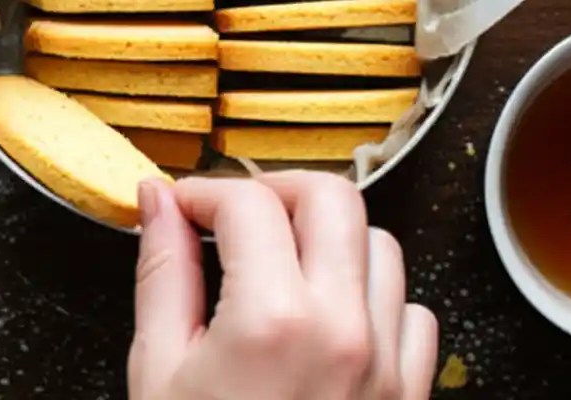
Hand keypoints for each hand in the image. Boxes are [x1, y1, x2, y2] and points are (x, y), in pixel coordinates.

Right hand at [130, 172, 437, 399]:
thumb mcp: (158, 372)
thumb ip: (161, 274)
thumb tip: (156, 204)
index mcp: (272, 320)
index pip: (247, 203)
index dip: (204, 193)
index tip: (183, 209)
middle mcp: (342, 329)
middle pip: (333, 199)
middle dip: (278, 192)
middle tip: (238, 216)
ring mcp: (386, 362)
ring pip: (381, 245)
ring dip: (329, 240)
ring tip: (282, 268)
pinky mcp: (410, 394)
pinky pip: (413, 312)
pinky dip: (376, 299)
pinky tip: (331, 320)